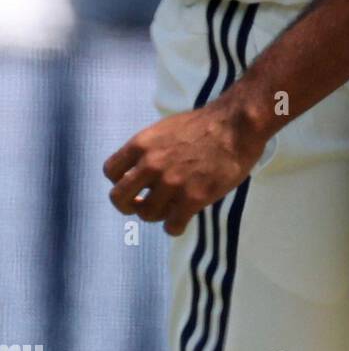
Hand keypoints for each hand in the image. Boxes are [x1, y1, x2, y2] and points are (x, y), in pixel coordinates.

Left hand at [103, 94, 269, 235]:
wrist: (236, 125)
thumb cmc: (205, 124)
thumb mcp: (167, 128)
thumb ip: (149, 149)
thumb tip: (138, 169)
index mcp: (142, 144)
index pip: (110, 171)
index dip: (119, 180)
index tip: (134, 184)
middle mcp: (151, 164)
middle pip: (119, 198)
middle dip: (128, 204)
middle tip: (141, 204)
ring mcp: (171, 182)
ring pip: (147, 214)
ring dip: (157, 214)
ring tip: (170, 208)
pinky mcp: (192, 198)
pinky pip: (172, 226)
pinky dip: (175, 226)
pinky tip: (183, 218)